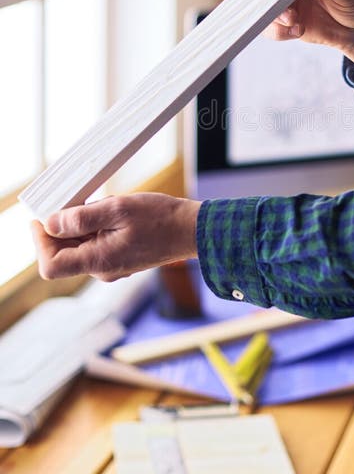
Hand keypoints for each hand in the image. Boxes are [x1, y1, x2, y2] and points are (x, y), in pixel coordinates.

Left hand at [32, 193, 201, 282]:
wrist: (193, 230)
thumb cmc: (162, 219)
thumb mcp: (118, 209)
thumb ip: (81, 218)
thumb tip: (51, 224)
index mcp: (99, 261)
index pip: (51, 265)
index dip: (40, 242)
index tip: (42, 219)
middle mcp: (102, 270)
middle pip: (63, 255)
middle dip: (60, 229)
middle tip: (73, 203)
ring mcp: (111, 266)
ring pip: (79, 248)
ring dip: (80, 226)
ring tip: (101, 206)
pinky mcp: (119, 258)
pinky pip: (95, 245)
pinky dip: (94, 228)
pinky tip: (110, 213)